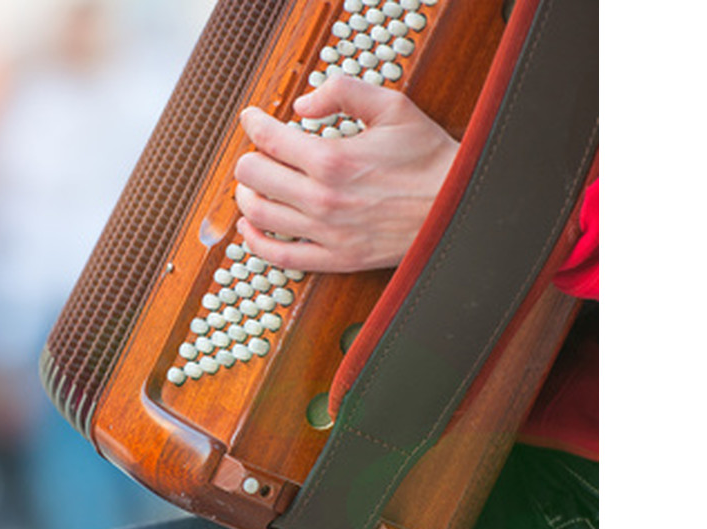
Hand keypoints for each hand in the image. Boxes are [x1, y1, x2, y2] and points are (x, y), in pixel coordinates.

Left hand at [233, 75, 457, 272]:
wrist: (460, 206)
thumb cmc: (428, 159)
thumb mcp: (392, 107)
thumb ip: (343, 92)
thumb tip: (302, 103)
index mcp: (332, 159)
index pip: (268, 139)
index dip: (253, 123)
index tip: (252, 118)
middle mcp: (322, 199)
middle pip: (254, 176)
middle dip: (251, 157)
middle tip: (260, 152)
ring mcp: (326, 232)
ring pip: (258, 214)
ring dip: (246, 195)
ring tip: (252, 184)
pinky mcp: (335, 259)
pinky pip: (279, 256)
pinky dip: (255, 242)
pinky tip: (249, 227)